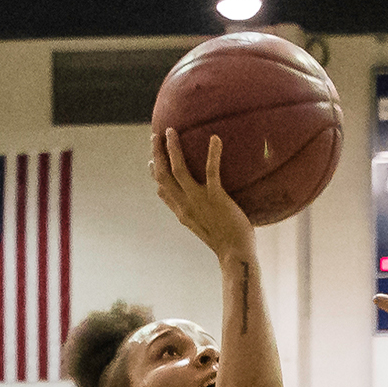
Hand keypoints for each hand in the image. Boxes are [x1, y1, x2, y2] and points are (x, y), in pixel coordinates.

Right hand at [152, 131, 254, 261]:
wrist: (235, 255)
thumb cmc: (228, 243)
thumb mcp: (208, 229)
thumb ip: (203, 215)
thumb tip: (210, 206)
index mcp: (182, 213)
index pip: (162, 191)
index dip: (154, 174)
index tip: (151, 161)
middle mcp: (185, 205)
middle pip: (162, 175)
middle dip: (156, 154)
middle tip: (156, 135)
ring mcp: (198, 201)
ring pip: (177, 169)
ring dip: (172, 148)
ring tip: (171, 131)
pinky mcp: (216, 198)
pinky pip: (212, 171)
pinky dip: (212, 153)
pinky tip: (215, 138)